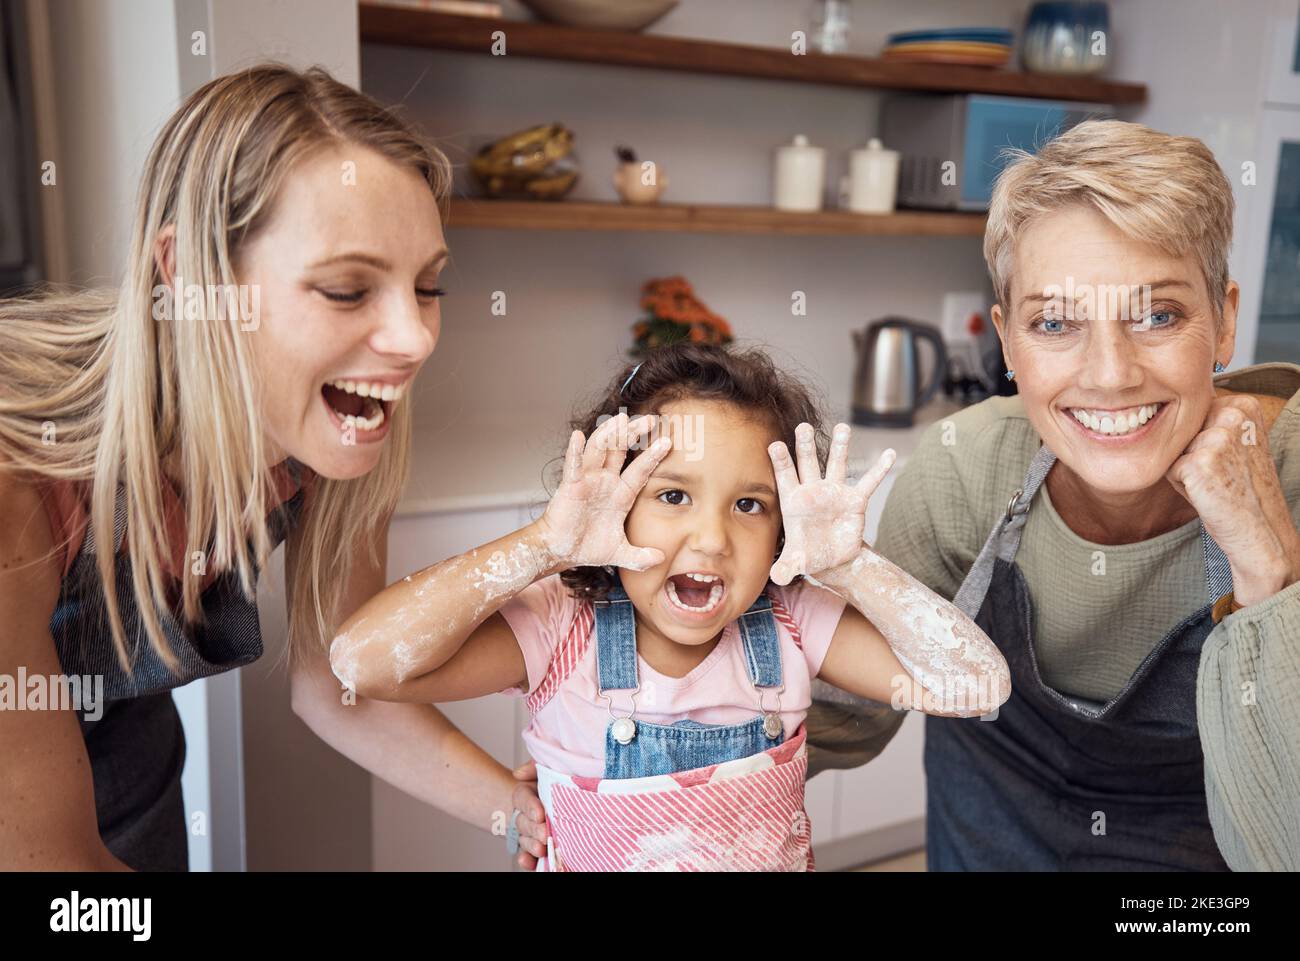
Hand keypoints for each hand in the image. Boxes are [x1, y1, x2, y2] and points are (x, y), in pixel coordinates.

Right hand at [510, 761, 548, 870]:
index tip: (540, 814)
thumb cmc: (557, 781)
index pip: (522, 799)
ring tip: (542, 848)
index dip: (530, 806)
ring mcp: (529, 832)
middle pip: (524, 823)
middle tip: (545, 833)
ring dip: (531, 846)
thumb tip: (518, 774)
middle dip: (534, 829)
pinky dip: (527, 860)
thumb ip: (534, 766)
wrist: (568, 797)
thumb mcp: (547, 769)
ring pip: (525, 841)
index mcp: (526, 793)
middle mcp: (525, 814)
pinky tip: (529, 862)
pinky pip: (527, 856)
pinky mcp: (535, 847)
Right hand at [536, 411, 670, 570]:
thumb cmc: (588, 546)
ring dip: (609, 434)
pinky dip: (575, 451)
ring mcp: (587, 481)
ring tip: (620, 419)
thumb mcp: (620, 553)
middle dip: (634, 433)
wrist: (561, 552)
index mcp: (621, 494)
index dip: (652, 456)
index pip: (640, 470)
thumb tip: (661, 559)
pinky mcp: (570, 487)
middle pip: (621, 450)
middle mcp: (605, 482)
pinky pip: (573, 466)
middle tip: (649, 419)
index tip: (668, 441)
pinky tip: (578, 436)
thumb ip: (641, 557)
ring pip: (599, 450)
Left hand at [767, 422, 895, 585]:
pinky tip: (890, 454)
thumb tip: (777, 577)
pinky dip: (879, 469)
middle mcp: (813, 491)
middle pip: (808, 463)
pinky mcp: (855, 501)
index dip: (781, 462)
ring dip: (840, 446)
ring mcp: (834, 493)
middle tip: (803, 426)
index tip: (775, 444)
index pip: (785, 477)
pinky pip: (869, 482)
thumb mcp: (796, 562)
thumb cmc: (807, 555)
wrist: (830, 559)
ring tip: (843, 426)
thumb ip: (786, 566)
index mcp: (793, 501)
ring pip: (837, 465)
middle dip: (806, 446)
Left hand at [1166, 394, 1299, 605]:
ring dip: (1183, 468)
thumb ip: (1208, 422)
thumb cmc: (1241, 488)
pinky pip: (1168, 468)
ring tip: (1213, 482)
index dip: (1200, 440)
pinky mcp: (1200, 462)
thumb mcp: (1232, 442)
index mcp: (1243, 405)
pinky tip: (1207, 492)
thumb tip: (1160, 408)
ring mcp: (1217, 437)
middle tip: (1219, 473)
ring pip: (1172, 448)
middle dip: (1188, 452)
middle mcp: (1233, 414)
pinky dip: (1180, 484)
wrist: (1261, 529)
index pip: (1191, 413)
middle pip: (1179, 428)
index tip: (1226, 458)